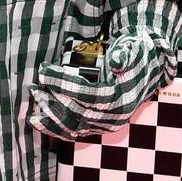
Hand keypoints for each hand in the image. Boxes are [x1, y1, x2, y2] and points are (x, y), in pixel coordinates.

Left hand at [26, 30, 177, 139]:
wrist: (148, 66)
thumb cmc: (137, 54)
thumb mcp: (134, 48)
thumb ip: (125, 54)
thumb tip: (116, 61)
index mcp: (122, 99)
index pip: (88, 94)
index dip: (63, 83)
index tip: (43, 71)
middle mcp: (114, 118)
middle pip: (77, 113)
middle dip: (51, 98)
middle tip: (33, 84)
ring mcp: (106, 125)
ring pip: (73, 126)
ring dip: (49, 114)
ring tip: (33, 98)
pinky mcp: (98, 126)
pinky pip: (73, 132)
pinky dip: (53, 128)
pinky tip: (36, 121)